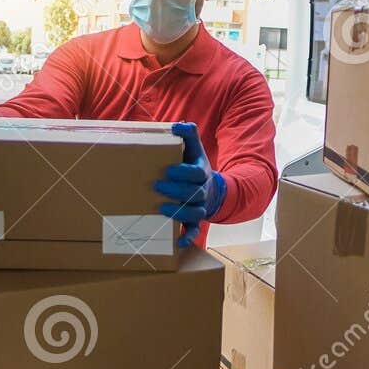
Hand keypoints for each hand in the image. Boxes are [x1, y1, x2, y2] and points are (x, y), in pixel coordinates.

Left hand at [155, 121, 225, 247]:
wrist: (211, 188)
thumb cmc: (195, 166)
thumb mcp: (194, 149)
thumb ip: (188, 135)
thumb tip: (178, 125)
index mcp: (202, 173)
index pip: (198, 173)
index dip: (184, 173)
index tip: (168, 170)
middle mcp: (203, 191)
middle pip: (194, 193)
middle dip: (176, 190)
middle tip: (157, 186)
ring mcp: (200, 207)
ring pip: (195, 213)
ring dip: (179, 212)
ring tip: (161, 209)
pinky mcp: (195, 221)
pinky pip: (195, 231)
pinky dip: (188, 237)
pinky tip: (179, 243)